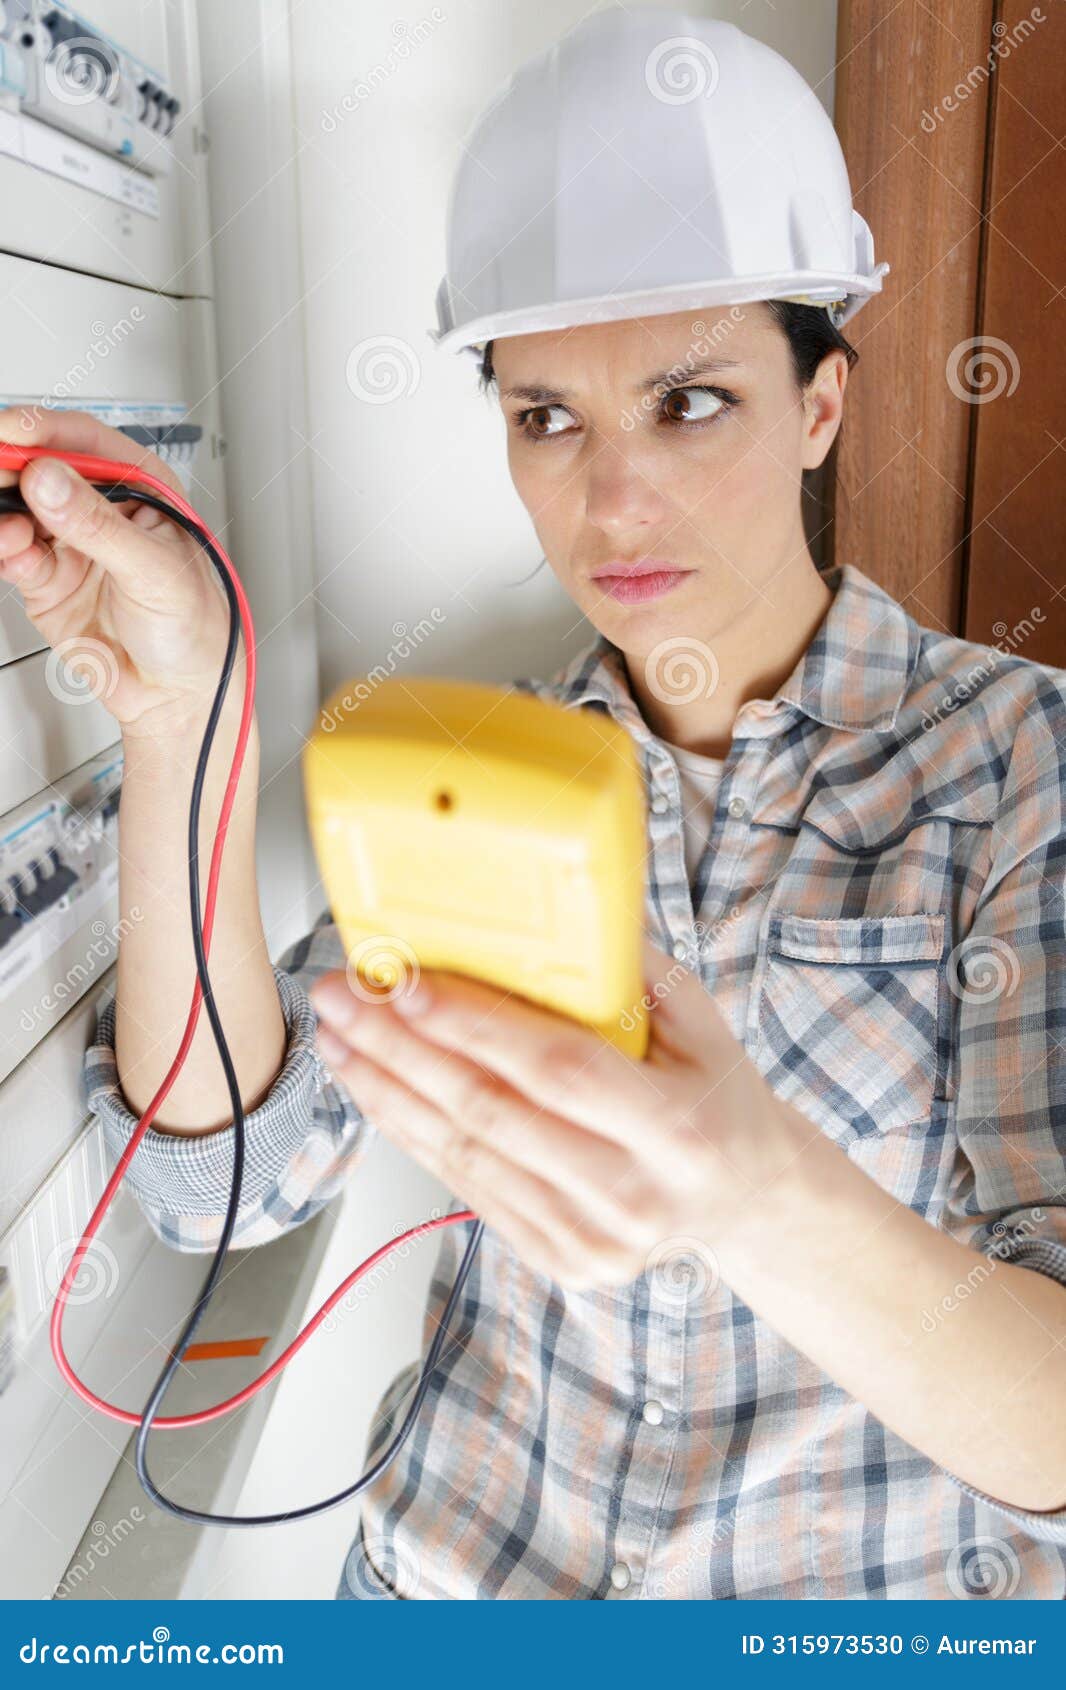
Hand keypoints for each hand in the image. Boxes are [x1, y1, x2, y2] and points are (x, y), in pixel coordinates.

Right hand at [0, 406, 234, 738]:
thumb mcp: (156, 570)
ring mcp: (69, 543)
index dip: (43, 430)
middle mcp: (101, 508)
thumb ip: (99, 526)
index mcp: (141, 487)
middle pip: (40, 468)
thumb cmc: (196, 628)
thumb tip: (50, 482)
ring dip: (4, 511)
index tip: (11, 431)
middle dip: (11, 467)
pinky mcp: (45, 580)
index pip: (83, 441)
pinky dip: (5, 549)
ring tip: (10, 528)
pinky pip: (13, 553)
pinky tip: (12, 550)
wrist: (179, 695)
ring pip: (18, 508)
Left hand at [309, 937, 801, 1290]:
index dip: (473, 1025)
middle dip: (400, 1048)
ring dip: (387, 1088)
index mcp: (678, 1127)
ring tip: (339, 1034)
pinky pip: (463, 1183)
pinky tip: (375, 1085)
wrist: (743, 1203)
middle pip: (490, 1112)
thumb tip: (553, 904)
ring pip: (461, 1152)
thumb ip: (633, 967)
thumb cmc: (716, 1101)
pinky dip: (409, 1129)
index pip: (556, 1069)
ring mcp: (590, 1237)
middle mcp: (631, 1193)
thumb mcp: (703, 1023)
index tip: (407, 981)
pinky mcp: (556, 1257)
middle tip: (345, 996)